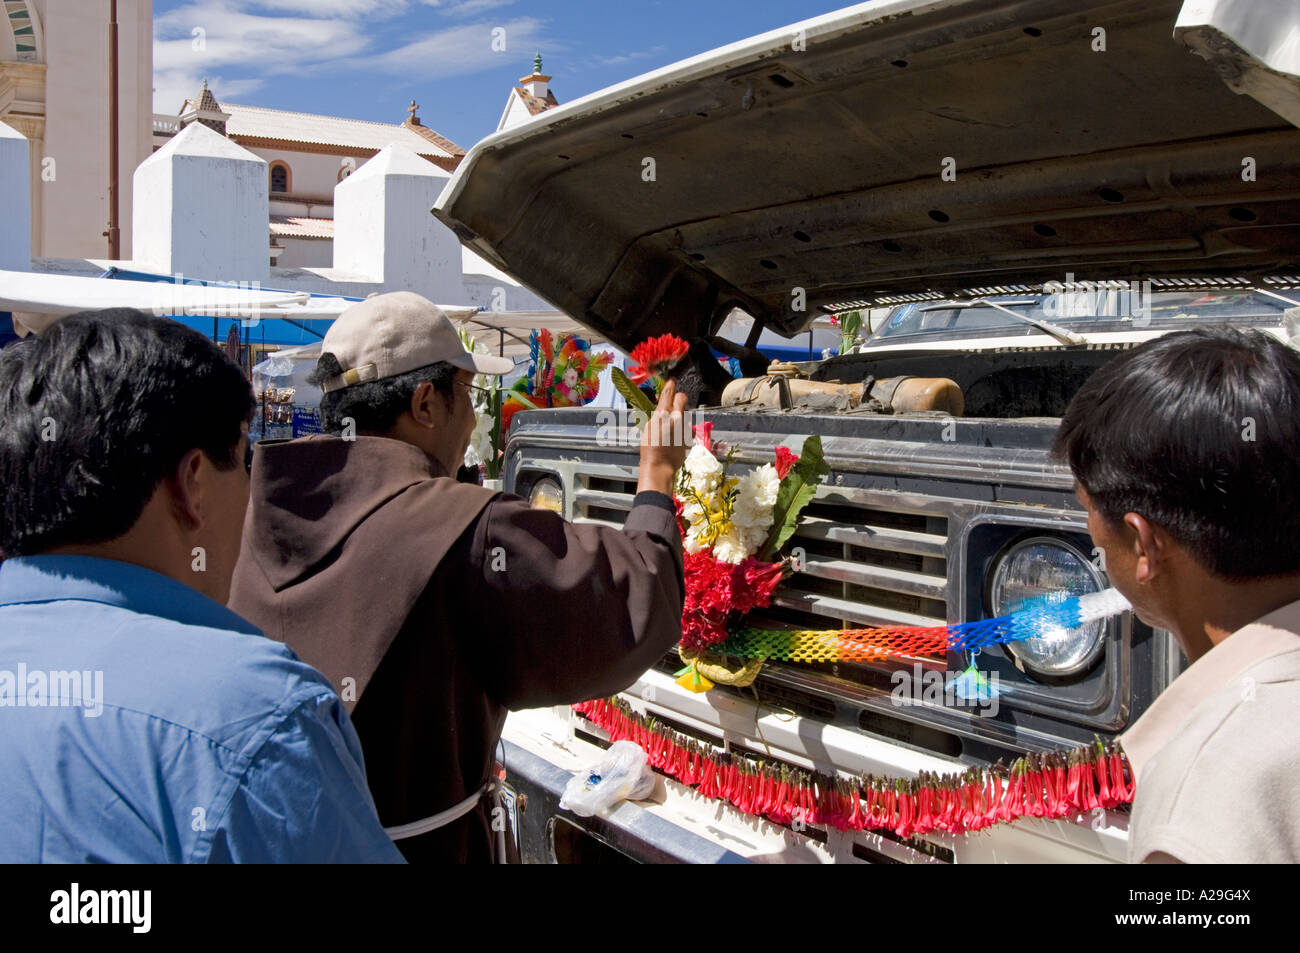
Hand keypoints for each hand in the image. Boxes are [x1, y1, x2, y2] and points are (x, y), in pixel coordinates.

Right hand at [638, 379, 688, 495]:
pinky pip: (686, 428)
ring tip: (669, 430)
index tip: (671, 382)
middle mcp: (677, 418)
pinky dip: (681, 430)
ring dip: (679, 418)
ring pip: (684, 414)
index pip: (669, 393)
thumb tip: (663, 407)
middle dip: (678, 400)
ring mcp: (685, 427)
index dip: (670, 386)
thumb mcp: (649, 427)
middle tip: (670, 406)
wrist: (660, 465)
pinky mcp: (690, 436)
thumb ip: (658, 414)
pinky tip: (674, 439)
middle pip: (682, 399)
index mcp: (664, 414)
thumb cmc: (650, 448)